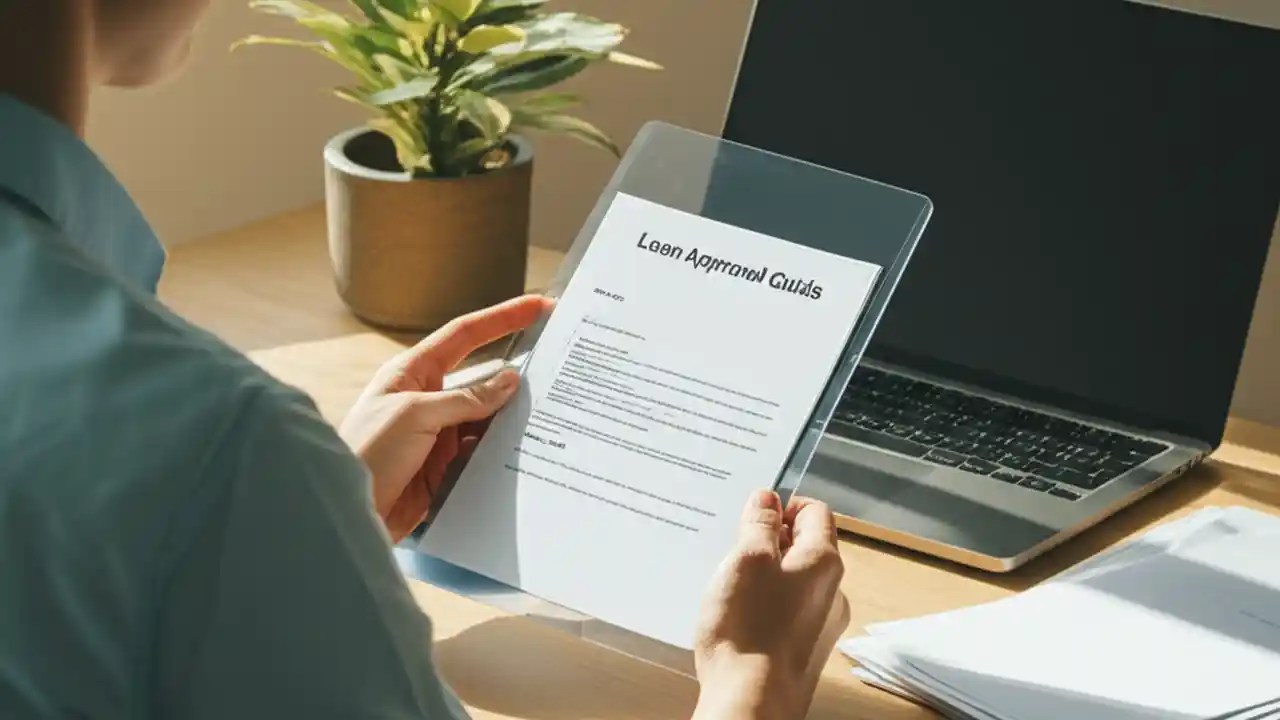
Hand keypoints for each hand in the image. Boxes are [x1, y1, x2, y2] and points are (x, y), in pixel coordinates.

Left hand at [340, 295, 552, 541]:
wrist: (345, 514)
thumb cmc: (367, 453)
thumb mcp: (415, 415)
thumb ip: (465, 399)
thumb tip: (510, 380)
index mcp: (413, 373)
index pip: (465, 335)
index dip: (502, 317)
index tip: (538, 306)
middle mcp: (428, 400)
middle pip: (483, 379)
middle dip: (519, 375)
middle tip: (560, 366)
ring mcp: (438, 435)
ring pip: (489, 419)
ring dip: (515, 418)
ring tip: (555, 412)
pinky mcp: (445, 469)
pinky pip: (484, 454)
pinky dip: (504, 453)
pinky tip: (529, 451)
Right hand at [692, 491, 850, 719]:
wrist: (752, 702)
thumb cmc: (748, 629)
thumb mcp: (746, 559)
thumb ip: (759, 523)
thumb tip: (767, 499)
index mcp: (824, 562)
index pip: (815, 511)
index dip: (783, 506)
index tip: (752, 516)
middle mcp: (832, 591)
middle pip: (805, 547)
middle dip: (769, 542)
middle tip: (735, 552)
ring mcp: (821, 624)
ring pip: (794, 581)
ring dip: (765, 575)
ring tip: (733, 588)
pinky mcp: (804, 649)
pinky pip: (787, 612)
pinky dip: (766, 606)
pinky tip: (740, 619)